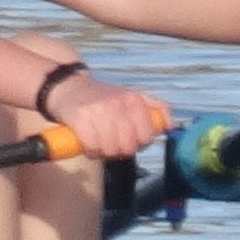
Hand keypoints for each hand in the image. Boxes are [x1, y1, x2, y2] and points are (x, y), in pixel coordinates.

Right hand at [51, 72, 173, 159]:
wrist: (68, 87)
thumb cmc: (103, 97)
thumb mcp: (132, 96)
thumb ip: (155, 108)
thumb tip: (171, 126)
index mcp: (134, 99)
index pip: (146, 136)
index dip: (138, 144)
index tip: (128, 139)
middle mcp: (118, 103)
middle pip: (128, 147)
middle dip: (120, 150)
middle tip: (111, 143)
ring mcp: (99, 111)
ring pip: (110, 150)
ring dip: (103, 152)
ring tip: (99, 142)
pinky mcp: (80, 119)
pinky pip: (92, 147)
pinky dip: (90, 150)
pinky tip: (87, 142)